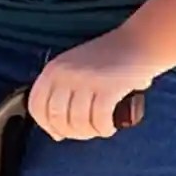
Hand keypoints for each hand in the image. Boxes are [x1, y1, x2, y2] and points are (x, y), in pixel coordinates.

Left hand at [29, 31, 158, 140]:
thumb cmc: (108, 60)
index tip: (59, 134)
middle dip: (71, 132)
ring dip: (89, 132)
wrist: (139, 42)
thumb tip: (56, 132)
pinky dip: (104, 129)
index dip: (46, 125)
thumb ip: (61, 93)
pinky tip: (109, 127)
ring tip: (99, 129)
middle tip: (86, 132)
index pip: (36, 106)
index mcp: (53, 69)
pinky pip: (99, 119)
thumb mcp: (74, 68)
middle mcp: (65, 73)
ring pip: (78, 122)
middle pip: (57, 118)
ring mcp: (86, 79)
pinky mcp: (107, 86)